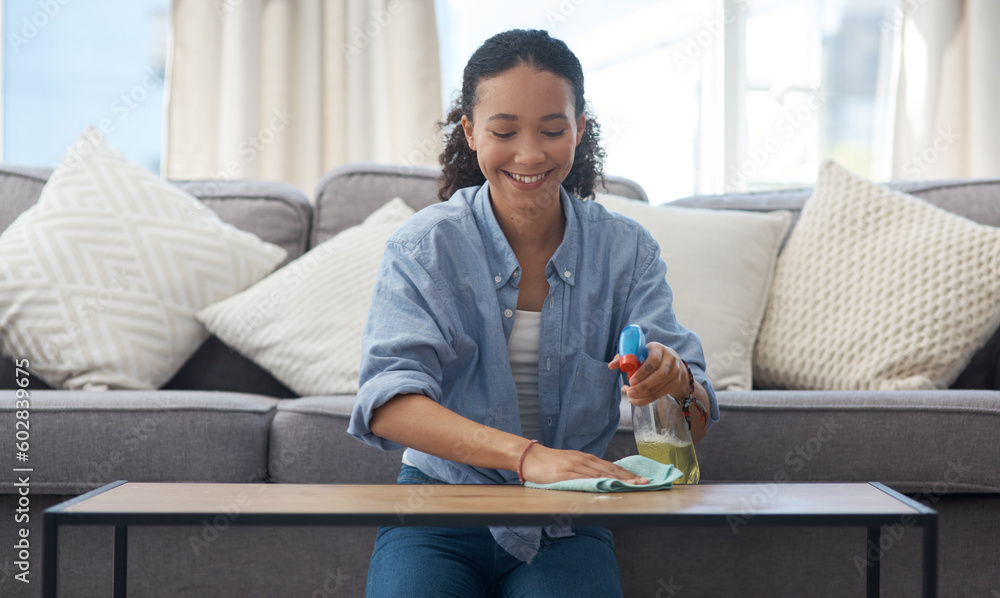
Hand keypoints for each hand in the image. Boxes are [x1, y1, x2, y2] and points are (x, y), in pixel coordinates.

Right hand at [519, 443, 647, 484]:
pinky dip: (599, 482)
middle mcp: (584, 460)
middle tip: (646, 482)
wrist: (529, 457)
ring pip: (602, 474)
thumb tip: (598, 479)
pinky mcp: (566, 474)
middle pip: (611, 469)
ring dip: (619, 480)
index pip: (611, 466)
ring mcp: (576, 467)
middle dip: (629, 477)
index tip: (641, 478)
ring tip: (634, 485)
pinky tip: (609, 485)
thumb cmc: (548, 462)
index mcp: (586, 458)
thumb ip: (584, 470)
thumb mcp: (570, 464)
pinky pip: (586, 478)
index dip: (627, 473)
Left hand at [608, 342, 689, 406]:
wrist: (672, 363)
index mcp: (658, 349)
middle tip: (629, 392)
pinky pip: (659, 395)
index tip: (631, 381)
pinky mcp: (675, 383)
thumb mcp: (640, 353)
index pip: (653, 360)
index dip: (642, 372)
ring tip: (630, 395)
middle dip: (642, 386)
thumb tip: (611, 365)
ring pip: (659, 387)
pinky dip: (646, 399)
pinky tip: (636, 399)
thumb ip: (625, 358)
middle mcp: (670, 359)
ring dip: (642, 395)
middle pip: (659, 375)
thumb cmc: (650, 356)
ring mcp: (675, 372)